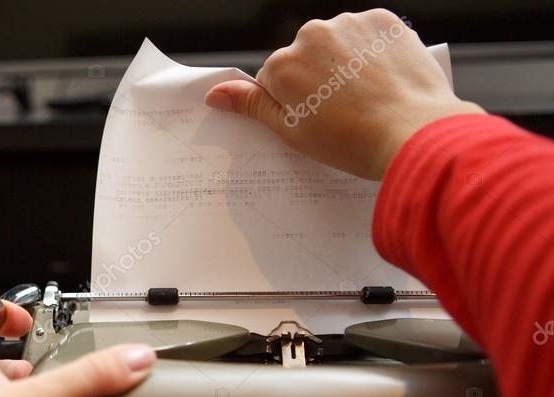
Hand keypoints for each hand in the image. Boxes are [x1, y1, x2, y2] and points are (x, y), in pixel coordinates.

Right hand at [203, 9, 484, 179]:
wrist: (413, 132)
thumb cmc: (351, 141)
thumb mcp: (291, 131)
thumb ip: (252, 106)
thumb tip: (216, 94)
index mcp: (283, 64)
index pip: (276, 78)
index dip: (294, 102)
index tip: (313, 119)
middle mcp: (312, 34)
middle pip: (306, 56)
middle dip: (318, 78)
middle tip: (341, 112)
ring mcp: (350, 24)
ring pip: (338, 44)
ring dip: (345, 64)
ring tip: (366, 98)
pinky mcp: (383, 21)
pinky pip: (368, 35)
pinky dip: (372, 53)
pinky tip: (382, 80)